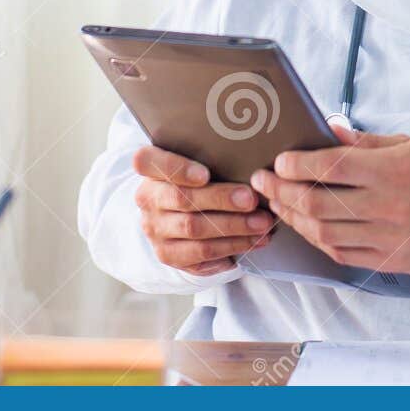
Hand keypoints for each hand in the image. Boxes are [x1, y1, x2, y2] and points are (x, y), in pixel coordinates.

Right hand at [133, 144, 274, 275]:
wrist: (175, 213)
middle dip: (221, 200)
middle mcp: (147, 199)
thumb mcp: (195, 161)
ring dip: (234, 227)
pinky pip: (201, 254)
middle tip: (251, 200)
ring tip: (261, 223)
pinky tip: (253, 240)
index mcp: (149, 169)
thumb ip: (211, 156)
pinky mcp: (168, 254)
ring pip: (194, 229)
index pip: (147, 162)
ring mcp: (156, 229)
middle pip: (182, 199)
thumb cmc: (195, 179)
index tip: (205, 174)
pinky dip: (231, 247)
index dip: (176, 168)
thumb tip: (250, 160)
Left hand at [249, 127, 409, 276]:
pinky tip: (307, 226)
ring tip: (279, 203)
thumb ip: (367, 143)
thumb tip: (330, 132)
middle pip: (318, 203)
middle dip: (282, 191)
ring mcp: (389, 237)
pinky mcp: (391, 260)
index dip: (297, 164)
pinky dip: (319, 240)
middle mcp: (389, 205)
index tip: (278, 161)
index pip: (331, 165)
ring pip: (324, 232)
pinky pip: (343, 253)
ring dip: (294, 218)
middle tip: (264, 181)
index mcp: (394, 170)